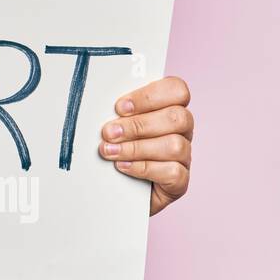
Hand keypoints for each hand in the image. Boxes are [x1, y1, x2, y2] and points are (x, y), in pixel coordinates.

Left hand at [98, 76, 192, 215]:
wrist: (113, 189)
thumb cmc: (114, 148)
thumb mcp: (113, 125)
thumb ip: (114, 112)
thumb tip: (96, 100)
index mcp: (168, 108)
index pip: (176, 90)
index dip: (150, 96)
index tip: (120, 107)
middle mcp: (181, 131)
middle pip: (178, 117)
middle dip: (138, 125)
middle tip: (109, 132)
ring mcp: (184, 157)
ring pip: (175, 145)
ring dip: (137, 147)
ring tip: (110, 151)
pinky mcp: (180, 182)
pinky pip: (173, 172)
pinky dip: (144, 168)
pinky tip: (123, 167)